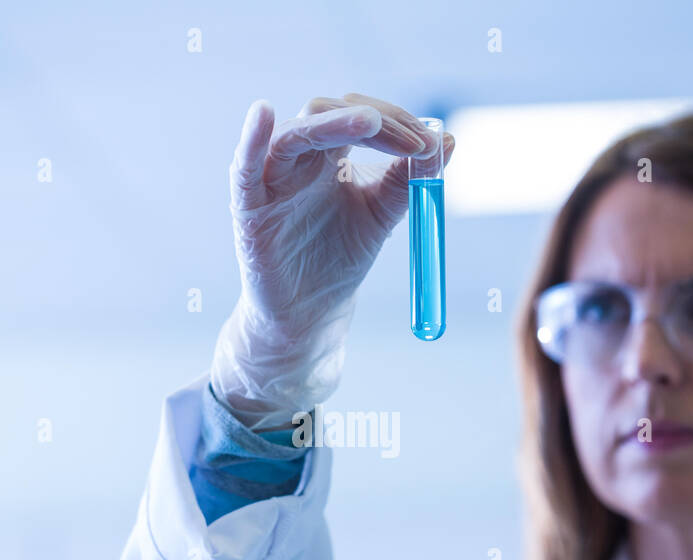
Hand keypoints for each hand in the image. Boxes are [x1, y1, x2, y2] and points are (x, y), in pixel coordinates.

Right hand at [211, 93, 455, 429]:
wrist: (312, 313)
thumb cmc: (340, 259)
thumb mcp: (382, 214)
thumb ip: (408, 179)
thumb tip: (448, 141)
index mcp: (328, 153)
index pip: (359, 116)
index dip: (396, 122)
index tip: (433, 144)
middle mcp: (297, 158)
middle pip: (328, 113)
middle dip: (376, 121)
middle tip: (415, 143)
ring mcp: (270, 180)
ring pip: (294, 135)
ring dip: (334, 124)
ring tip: (372, 123)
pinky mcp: (249, 211)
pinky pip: (244, 170)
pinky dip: (250, 141)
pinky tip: (261, 114)